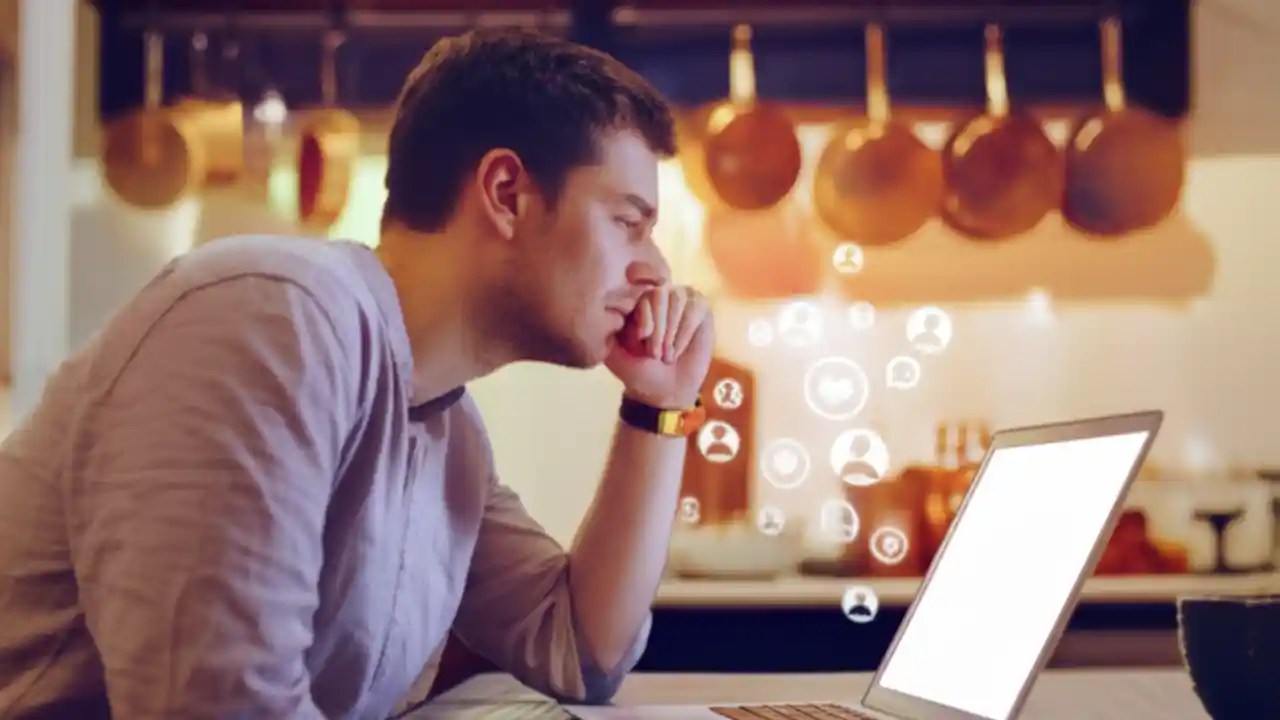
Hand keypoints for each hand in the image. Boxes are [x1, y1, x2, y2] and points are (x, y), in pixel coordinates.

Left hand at [605, 284, 713, 408]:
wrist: (667, 390)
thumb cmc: (639, 372)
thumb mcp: (616, 355)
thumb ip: (608, 332)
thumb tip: (608, 309)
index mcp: (632, 301)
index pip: (638, 292)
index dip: (644, 315)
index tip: (642, 338)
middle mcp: (656, 295)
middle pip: (660, 293)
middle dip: (659, 327)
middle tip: (655, 354)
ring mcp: (679, 298)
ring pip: (678, 299)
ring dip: (672, 331)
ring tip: (667, 356)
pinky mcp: (699, 307)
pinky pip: (695, 308)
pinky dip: (686, 332)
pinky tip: (678, 350)